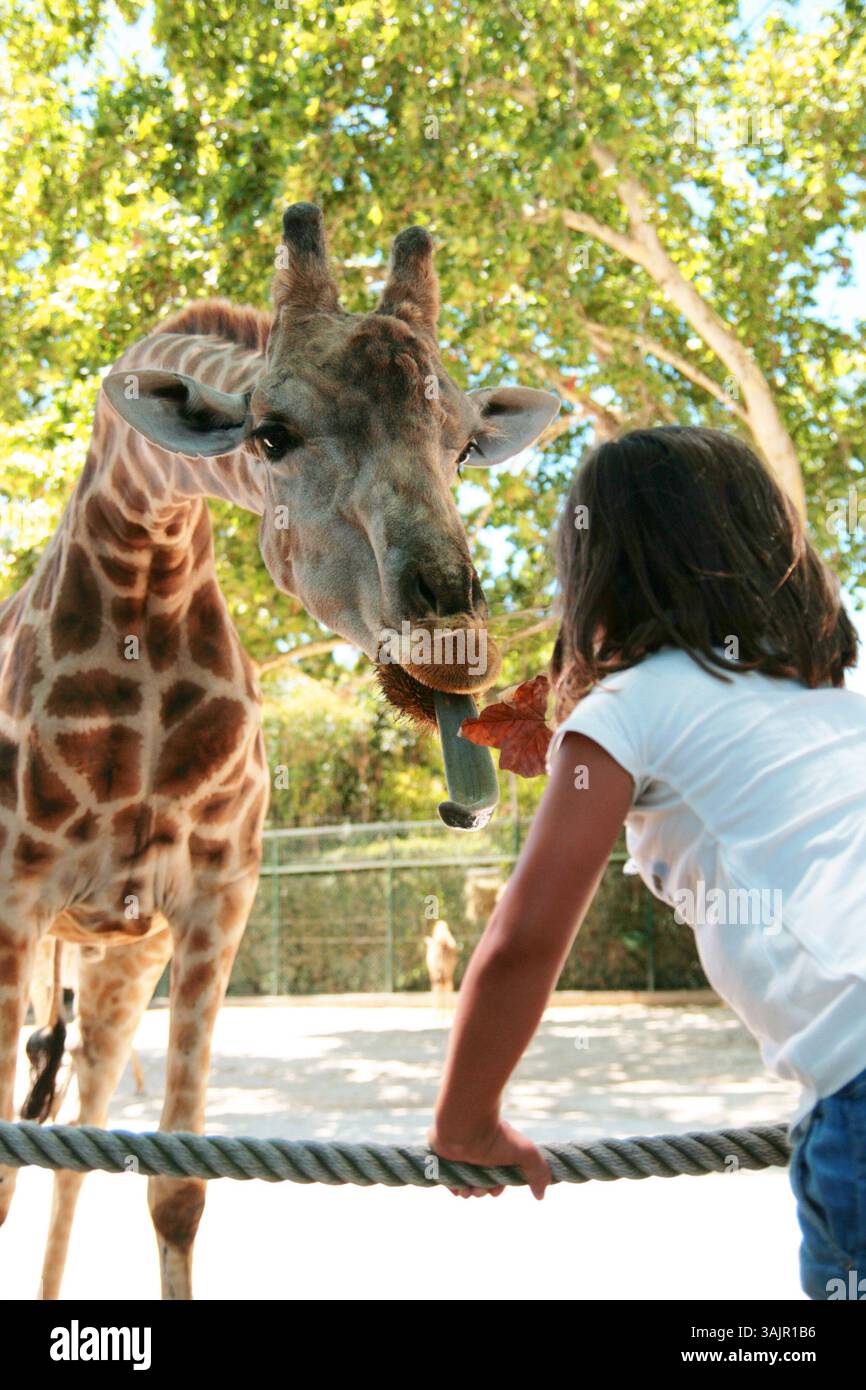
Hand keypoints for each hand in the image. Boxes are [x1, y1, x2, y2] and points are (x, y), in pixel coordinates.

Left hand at [427, 1116, 551, 1199]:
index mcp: (494, 1150)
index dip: (497, 1188)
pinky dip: (453, 1187)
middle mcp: (477, 1153)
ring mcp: (460, 1154)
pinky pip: (447, 1179)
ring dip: (468, 1192)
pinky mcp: (443, 1156)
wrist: (465, 1127)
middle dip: (482, 1192)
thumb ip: (539, 1172)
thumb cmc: (497, 1138)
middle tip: (481, 1190)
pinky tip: (457, 1188)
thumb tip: (541, 1196)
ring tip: (468, 1190)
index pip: (496, 1176)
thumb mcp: (526, 1154)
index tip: (496, 1190)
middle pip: (479, 1182)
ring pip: (463, 1183)